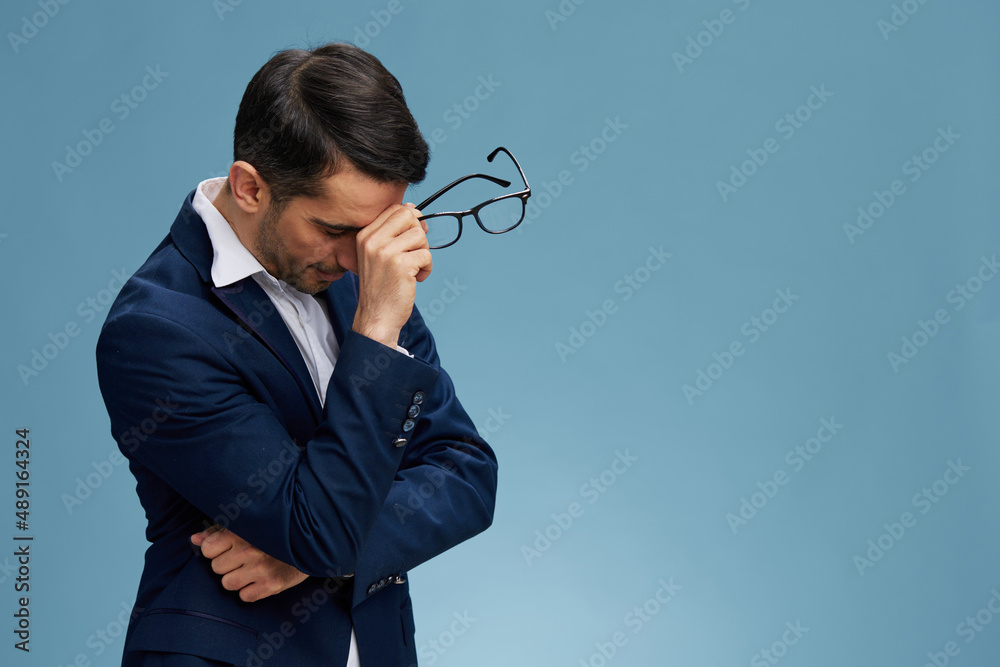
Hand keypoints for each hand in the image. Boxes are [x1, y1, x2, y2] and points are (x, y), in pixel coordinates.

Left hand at [190, 525, 308, 601]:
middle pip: (216, 568)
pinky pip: (244, 596)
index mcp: (242, 531)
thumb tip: (194, 539)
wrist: (310, 542)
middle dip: (227, 564)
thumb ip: (218, 532)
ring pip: (227, 584)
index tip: (228, 547)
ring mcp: (261, 568)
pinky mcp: (272, 584)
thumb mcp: (246, 526)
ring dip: (236, 579)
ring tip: (251, 568)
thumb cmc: (272, 532)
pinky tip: (260, 578)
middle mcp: (250, 550)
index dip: (215, 550)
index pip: (207, 549)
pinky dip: (250, 590)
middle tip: (244, 557)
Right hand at [352, 203, 431, 348]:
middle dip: (418, 233)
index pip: (394, 209)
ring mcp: (385, 252)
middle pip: (408, 216)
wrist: (376, 317)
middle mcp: (372, 240)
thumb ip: (392, 233)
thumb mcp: (378, 255)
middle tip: (415, 253)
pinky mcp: (400, 264)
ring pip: (420, 235)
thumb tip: (414, 211)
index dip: (410, 221)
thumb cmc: (381, 287)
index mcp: (365, 235)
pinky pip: (426, 255)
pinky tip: (415, 279)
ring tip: (413, 269)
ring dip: (423, 253)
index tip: (411, 240)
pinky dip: (426, 268)